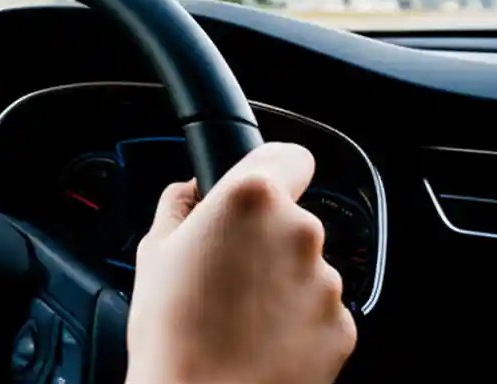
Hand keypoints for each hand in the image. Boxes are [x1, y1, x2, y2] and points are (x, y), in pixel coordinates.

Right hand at [125, 143, 356, 383]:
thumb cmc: (172, 335)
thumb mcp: (154, 253)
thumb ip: (179, 206)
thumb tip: (190, 192)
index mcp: (252, 199)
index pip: (290, 156)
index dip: (273, 172)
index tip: (260, 192)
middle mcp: (299, 231)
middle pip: (292, 219)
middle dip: (266, 240)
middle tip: (227, 274)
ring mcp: (325, 281)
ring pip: (306, 267)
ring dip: (281, 283)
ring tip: (240, 316)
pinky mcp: (342, 325)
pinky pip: (320, 311)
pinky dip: (297, 322)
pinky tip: (260, 341)